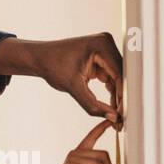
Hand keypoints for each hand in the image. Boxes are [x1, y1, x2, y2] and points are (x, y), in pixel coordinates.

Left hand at [0, 34, 124, 128]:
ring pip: (118, 78)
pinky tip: (111, 107)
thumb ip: (93, 105)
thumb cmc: (52, 66)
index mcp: (101, 45)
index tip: (123, 114)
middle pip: (122, 75)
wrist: (40, 58)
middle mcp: (106, 44)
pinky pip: (111, 77)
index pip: (119, 73)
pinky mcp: (102, 58)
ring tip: (117, 117)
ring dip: (117, 96)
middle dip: (122, 98)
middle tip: (122, 119)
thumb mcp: (73, 87)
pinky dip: (111, 91)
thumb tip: (112, 117)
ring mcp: (105, 50)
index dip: (123, 95)